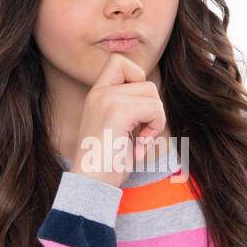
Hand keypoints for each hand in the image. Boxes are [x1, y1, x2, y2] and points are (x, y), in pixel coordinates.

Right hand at [66, 52, 166, 188]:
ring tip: (140, 141)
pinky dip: (154, 129)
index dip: (137, 79)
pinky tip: (140, 146)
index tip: (136, 110)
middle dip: (152, 109)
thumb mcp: (116, 128)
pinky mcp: (116, 113)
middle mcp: (98, 93)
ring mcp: (106, 100)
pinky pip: (154, 109)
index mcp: (96, 94)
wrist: (91, 184)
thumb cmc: (107, 164)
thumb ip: (128, 107)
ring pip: (152, 94)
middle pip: (145, 82)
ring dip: (155, 120)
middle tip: (141, 133)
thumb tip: (153, 100)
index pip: (120, 62)